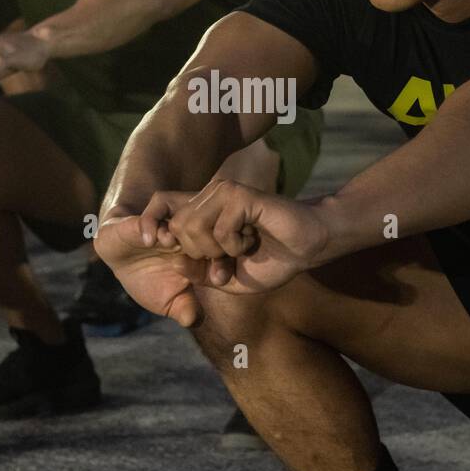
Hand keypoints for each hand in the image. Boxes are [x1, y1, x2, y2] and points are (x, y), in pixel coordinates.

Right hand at [94, 215, 213, 326]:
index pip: (223, 252)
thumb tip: (194, 320)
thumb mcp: (168, 300)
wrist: (119, 258)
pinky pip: (153, 210)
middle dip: (206, 244)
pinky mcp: (145, 217)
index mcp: (201, 251)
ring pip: (185, 216)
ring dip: (181, 229)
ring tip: (169, 243)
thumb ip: (184, 309)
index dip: (224, 265)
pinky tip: (149, 240)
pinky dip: (152, 223)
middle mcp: (189, 234)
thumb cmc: (148, 280)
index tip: (219, 279)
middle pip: (209, 230)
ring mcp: (168, 223)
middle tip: (200, 256)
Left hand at [140, 180, 329, 294]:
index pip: (163, 217)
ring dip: (218, 250)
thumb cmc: (269, 262)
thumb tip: (175, 263)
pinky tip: (252, 238)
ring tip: (240, 247)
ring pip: (194, 227)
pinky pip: (220, 230)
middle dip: (199, 254)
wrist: (306, 249)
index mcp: (202, 211)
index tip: (182, 255)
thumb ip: (199, 273)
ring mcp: (224, 192)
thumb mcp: (227, 278)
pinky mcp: (240, 195)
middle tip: (226, 258)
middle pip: (176, 229)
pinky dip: (236, 245)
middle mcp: (209, 196)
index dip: (164, 238)